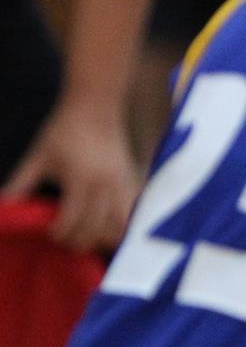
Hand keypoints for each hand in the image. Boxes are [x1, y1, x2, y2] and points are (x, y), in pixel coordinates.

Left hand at [2, 109, 139, 251]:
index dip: (58, 234)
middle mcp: (105, 186)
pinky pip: (131, 213)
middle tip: (63, 238)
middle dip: (77, 241)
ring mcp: (122, 184)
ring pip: (118, 226)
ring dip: (102, 237)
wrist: (96, 105)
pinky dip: (120, 225)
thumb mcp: (38, 157)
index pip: (71, 221)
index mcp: (80, 180)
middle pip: (95, 229)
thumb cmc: (64, 130)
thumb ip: (21, 183)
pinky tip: (107, 227)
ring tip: (86, 235)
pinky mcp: (132, 180)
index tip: (48, 233)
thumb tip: (2, 207)